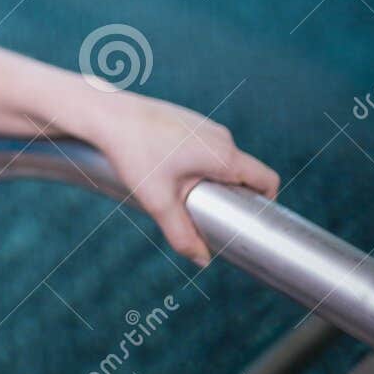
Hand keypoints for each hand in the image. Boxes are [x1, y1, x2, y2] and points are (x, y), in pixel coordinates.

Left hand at [87, 91, 280, 267]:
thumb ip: (182, 234)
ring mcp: (204, 125)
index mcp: (224, 155)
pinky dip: (197, 163)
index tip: (246, 220)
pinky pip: (204, 147)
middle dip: (233, 196)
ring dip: (213, 179)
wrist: (107, 113)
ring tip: (183, 194)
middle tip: (208, 214)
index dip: (266, 203)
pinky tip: (169, 173)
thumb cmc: (134, 153)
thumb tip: (202, 261)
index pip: (267, 180)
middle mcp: (220, 136)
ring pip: (222, 159)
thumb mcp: (158, 201)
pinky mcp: (187, 120)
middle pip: (244, 173)